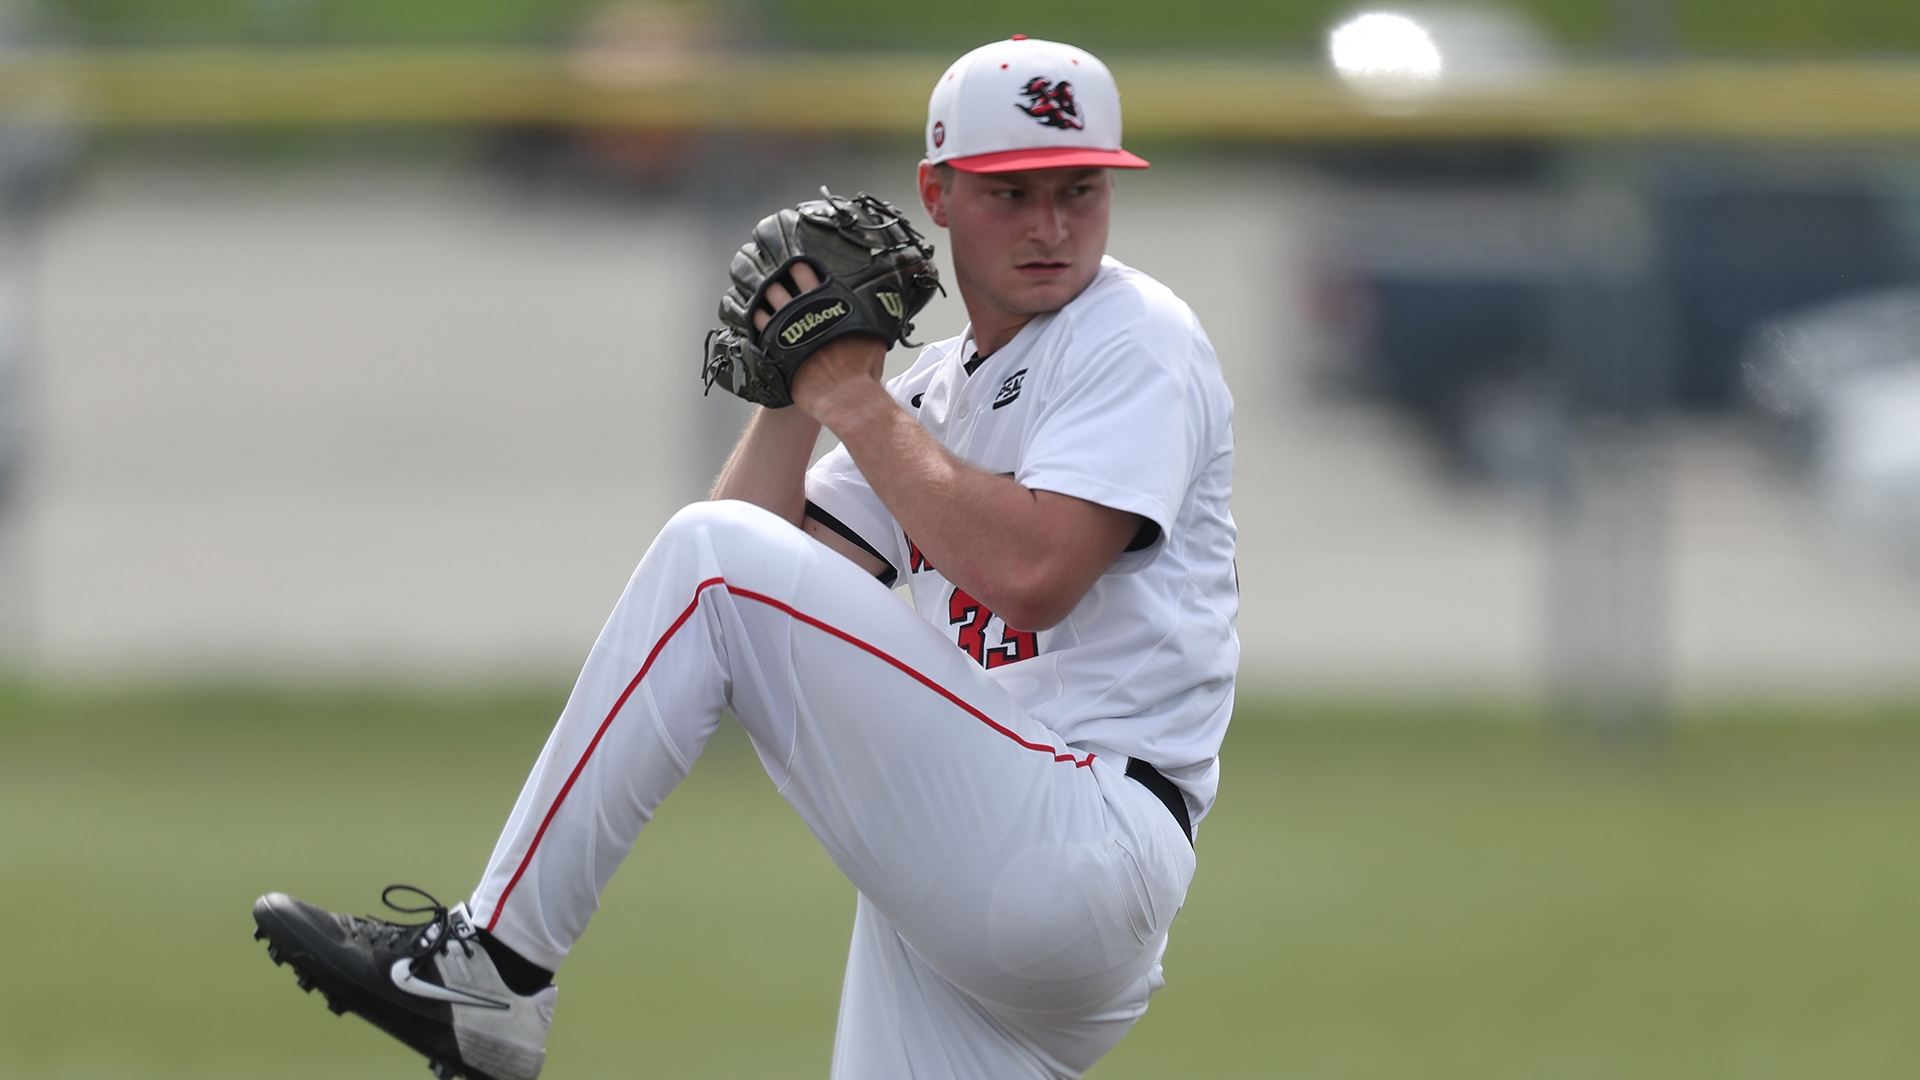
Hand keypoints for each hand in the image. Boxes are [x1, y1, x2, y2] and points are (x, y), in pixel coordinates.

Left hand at [753, 262, 889, 429]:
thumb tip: (878, 316)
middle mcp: (805, 312)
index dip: (798, 266)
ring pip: (769, 303)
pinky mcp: (777, 349)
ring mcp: (788, 330)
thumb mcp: (874, 339)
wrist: (846, 397)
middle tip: (769, 270)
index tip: (794, 263)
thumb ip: (868, 321)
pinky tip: (755, 317)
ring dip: (763, 295)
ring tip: (759, 290)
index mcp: (828, 303)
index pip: (808, 274)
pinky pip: (760, 328)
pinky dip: (757, 320)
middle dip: (775, 275)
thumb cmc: (861, 373)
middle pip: (782, 284)